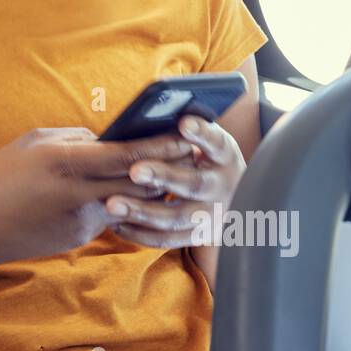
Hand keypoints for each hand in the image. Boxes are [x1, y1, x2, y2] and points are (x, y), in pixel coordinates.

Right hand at [0, 127, 199, 287]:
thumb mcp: (33, 142)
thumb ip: (75, 138)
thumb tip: (107, 138)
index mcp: (66, 162)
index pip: (128, 155)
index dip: (161, 146)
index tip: (186, 134)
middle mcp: (79, 193)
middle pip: (141, 182)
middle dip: (169, 168)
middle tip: (192, 154)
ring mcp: (83, 220)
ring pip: (131, 202)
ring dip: (148, 188)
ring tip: (166, 171)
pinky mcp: (81, 237)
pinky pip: (109, 215)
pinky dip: (118, 202)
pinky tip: (121, 191)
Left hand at [104, 115, 246, 250]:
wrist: (237, 199)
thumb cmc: (206, 159)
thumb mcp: (207, 143)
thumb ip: (188, 132)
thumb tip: (153, 111)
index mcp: (225, 156)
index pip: (215, 141)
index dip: (201, 133)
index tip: (183, 123)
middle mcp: (222, 187)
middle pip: (193, 184)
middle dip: (163, 176)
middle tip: (135, 171)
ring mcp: (211, 216)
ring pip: (175, 217)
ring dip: (142, 211)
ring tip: (112, 203)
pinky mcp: (197, 237)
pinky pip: (166, 239)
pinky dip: (140, 233)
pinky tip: (115, 223)